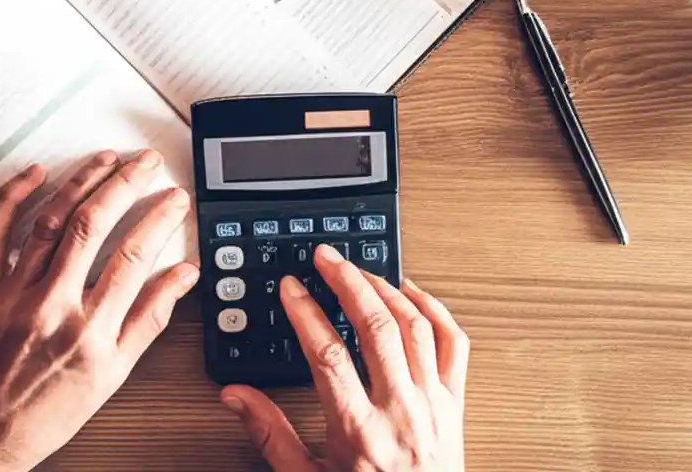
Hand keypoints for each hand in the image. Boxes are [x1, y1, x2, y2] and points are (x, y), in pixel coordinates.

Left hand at [0, 150, 199, 470]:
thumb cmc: (52, 408)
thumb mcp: (118, 371)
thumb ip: (152, 317)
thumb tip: (183, 276)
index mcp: (90, 330)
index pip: (133, 255)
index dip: (159, 218)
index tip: (174, 199)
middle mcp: (51, 307)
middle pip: (91, 225)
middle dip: (124, 184)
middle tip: (145, 163)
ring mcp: (13, 296)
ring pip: (48, 221)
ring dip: (79, 181)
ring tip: (105, 159)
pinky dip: (11, 198)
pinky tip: (34, 175)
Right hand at [221, 244, 469, 470]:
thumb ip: (271, 434)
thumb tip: (236, 397)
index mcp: (359, 432)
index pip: (328, 356)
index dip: (305, 313)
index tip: (291, 288)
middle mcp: (401, 411)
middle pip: (375, 328)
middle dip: (347, 283)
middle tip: (326, 258)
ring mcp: (433, 403)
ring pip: (414, 327)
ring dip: (386, 290)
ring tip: (361, 271)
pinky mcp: (455, 403)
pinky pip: (454, 343)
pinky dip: (435, 309)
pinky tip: (414, 293)